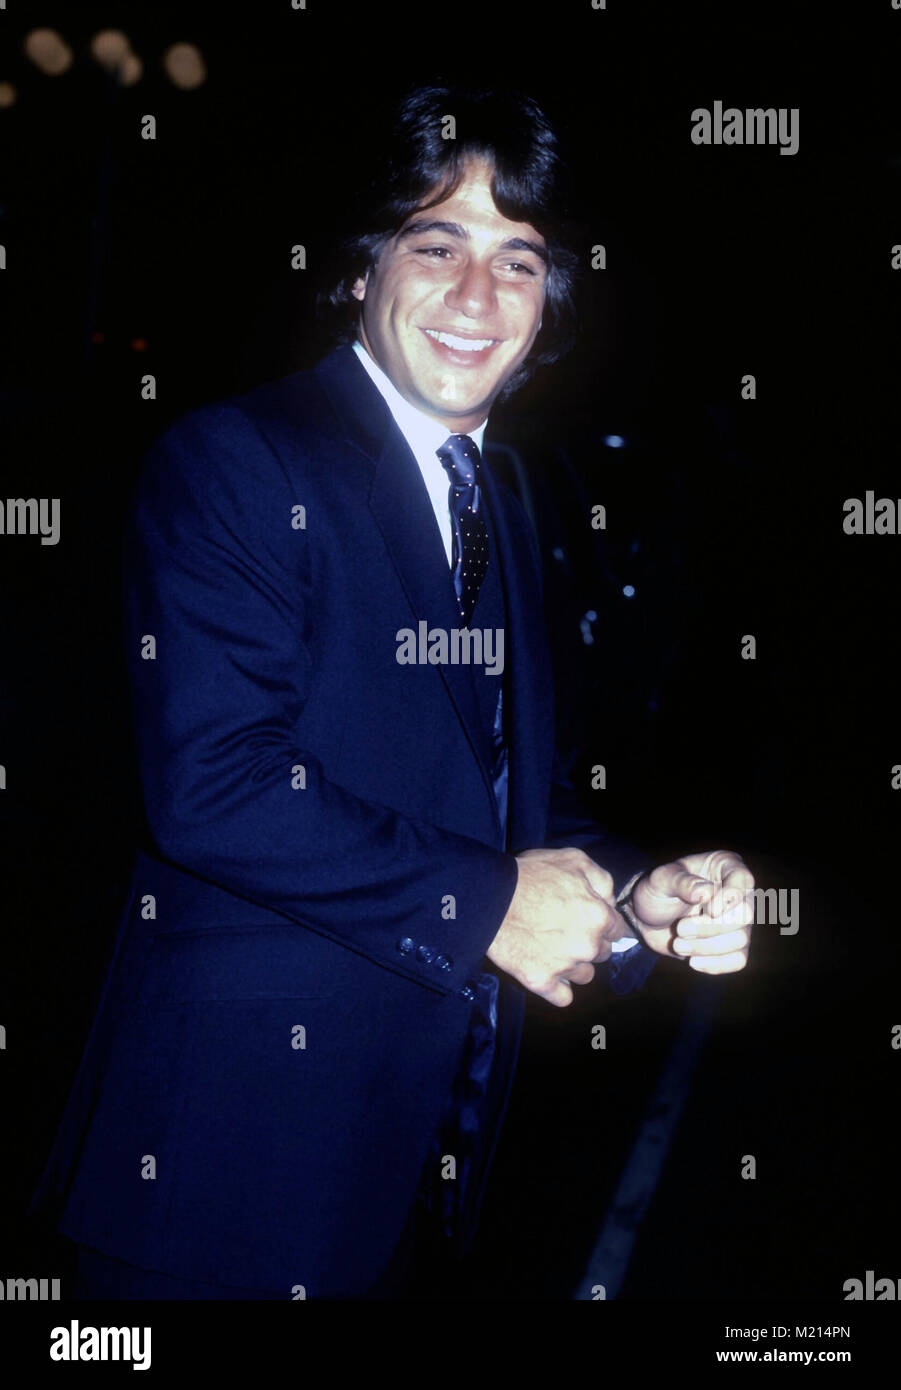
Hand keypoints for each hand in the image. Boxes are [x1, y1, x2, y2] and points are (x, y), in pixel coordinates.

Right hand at [486, 847, 625, 1006]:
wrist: (489, 897)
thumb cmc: (530, 875)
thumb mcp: (573, 859)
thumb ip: (601, 879)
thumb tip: (610, 901)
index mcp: (599, 916)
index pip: (617, 930)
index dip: (602, 923)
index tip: (585, 918)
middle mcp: (588, 946)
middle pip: (602, 954)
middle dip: (589, 943)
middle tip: (565, 929)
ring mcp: (565, 967)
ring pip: (584, 976)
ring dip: (574, 965)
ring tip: (553, 949)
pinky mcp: (542, 982)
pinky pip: (563, 997)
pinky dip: (558, 987)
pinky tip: (549, 973)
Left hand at [628, 850, 753, 973]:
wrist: (645, 918)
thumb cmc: (656, 891)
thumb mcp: (661, 880)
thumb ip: (682, 882)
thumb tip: (706, 892)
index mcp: (725, 866)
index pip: (743, 879)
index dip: (731, 897)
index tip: (710, 910)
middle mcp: (738, 893)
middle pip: (745, 915)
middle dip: (710, 927)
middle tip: (680, 928)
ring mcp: (738, 921)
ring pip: (740, 940)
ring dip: (706, 947)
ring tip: (678, 944)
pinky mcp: (731, 945)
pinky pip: (738, 960)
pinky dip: (715, 964)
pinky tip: (692, 960)